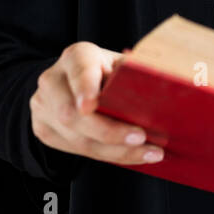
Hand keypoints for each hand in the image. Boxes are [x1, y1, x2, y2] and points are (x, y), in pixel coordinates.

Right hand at [29, 41, 163, 165]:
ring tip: (150, 153)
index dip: (84, 87)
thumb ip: (135, 71)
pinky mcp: (43, 129)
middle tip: (141, 138)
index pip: (79, 70)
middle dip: (109, 131)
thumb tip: (170, 83)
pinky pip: (75, 150)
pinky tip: (133, 155)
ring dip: (115, 150)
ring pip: (76, 138)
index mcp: (76, 57)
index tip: (90, 105)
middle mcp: (52, 80)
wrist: (71, 83)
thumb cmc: (108, 72)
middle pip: (73, 114)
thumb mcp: (122, 63)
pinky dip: (109, 155)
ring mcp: (43, 107)